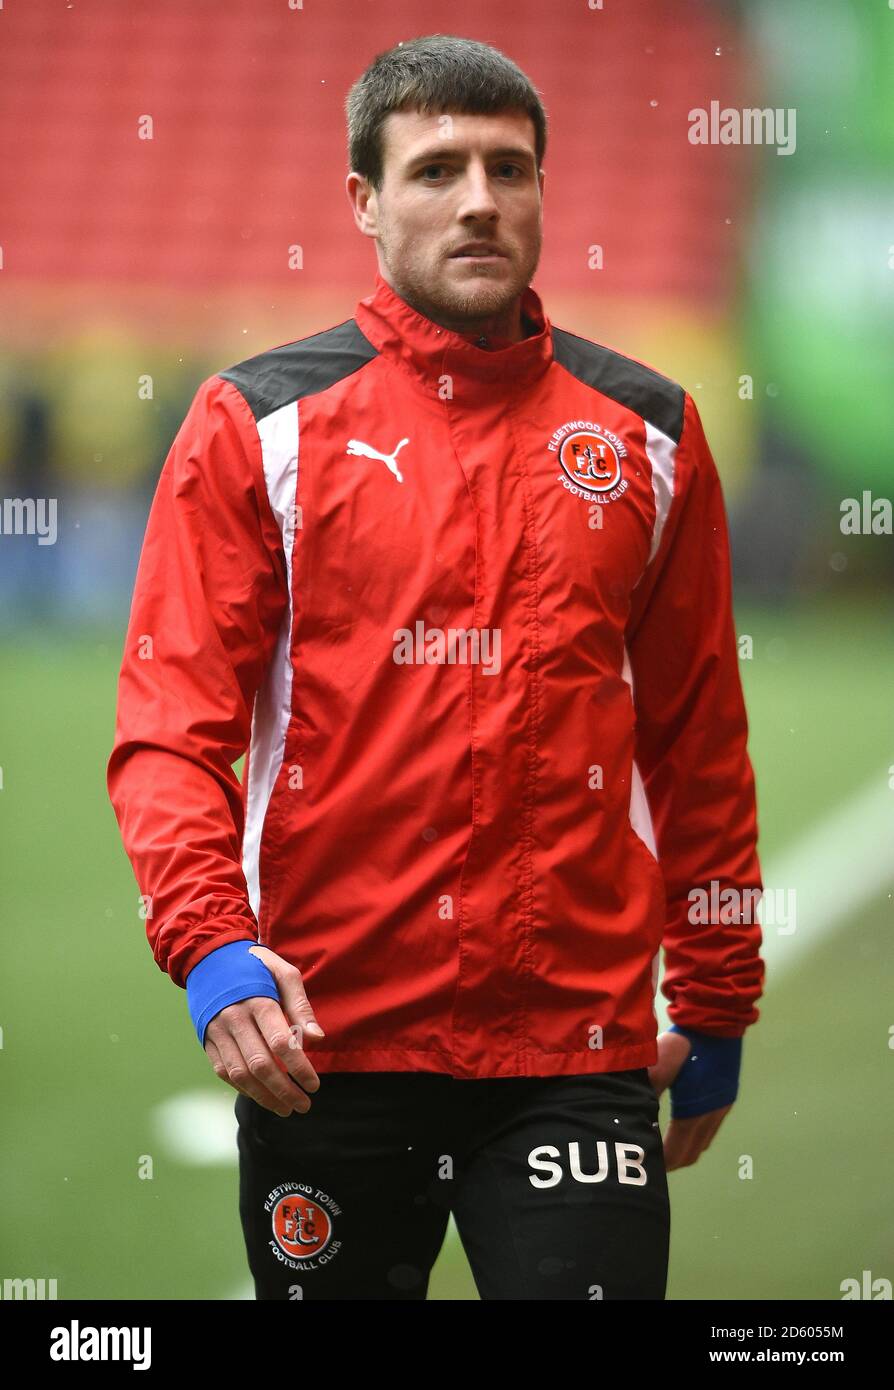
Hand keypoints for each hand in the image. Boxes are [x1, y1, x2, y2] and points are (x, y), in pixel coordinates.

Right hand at [203, 946, 324, 1116]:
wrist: (209, 957)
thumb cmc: (255, 966)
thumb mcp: (283, 973)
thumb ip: (300, 1005)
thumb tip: (317, 1038)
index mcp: (257, 1000)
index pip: (281, 1042)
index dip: (299, 1067)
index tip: (314, 1085)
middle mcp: (234, 1018)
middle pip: (260, 1064)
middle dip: (284, 1090)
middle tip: (304, 1105)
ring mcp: (217, 1031)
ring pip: (240, 1074)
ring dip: (264, 1097)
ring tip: (286, 1108)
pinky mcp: (207, 1040)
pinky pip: (223, 1072)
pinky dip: (243, 1089)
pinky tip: (262, 1096)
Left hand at [647, 1028, 731, 1170]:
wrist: (716, 1017)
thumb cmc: (684, 1039)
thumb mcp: (658, 1065)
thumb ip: (646, 1091)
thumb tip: (630, 1116)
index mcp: (695, 1111)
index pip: (677, 1150)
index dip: (660, 1161)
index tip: (643, 1165)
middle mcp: (712, 1113)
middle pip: (692, 1152)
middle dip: (672, 1161)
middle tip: (650, 1163)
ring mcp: (721, 1104)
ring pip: (702, 1141)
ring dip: (684, 1149)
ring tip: (662, 1150)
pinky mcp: (724, 1095)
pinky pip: (709, 1127)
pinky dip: (694, 1136)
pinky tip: (680, 1129)